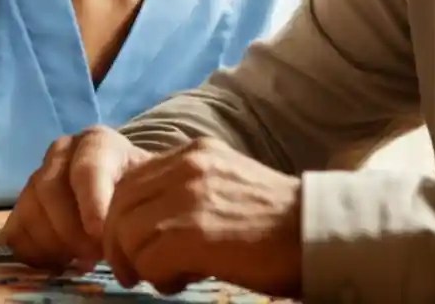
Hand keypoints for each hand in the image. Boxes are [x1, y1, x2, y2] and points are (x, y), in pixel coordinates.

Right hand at [2, 126, 152, 270]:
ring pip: (29, 211)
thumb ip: (136, 209)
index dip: (91, 202)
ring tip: (82, 263)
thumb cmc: (138, 191)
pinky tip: (59, 264)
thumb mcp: (146, 191)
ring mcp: (37, 177)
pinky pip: (15, 232)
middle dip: (71, 230)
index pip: (88, 169)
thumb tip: (126, 246)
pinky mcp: (22, 206)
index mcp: (96, 142)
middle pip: (50, 190)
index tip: (99, 233)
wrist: (123, 190)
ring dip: (53, 245)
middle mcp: (61, 153)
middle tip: (93, 258)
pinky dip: (34, 253)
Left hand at [102, 138, 302, 297]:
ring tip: (168, 276)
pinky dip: (159, 278)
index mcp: (194, 153)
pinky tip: (182, 281)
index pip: (131, 181)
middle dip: (120, 244)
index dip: (121, 217)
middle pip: (120, 206)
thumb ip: (185, 189)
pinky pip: (148, 260)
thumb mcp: (225, 183)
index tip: (131, 245)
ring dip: (140, 264)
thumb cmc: (275, 221)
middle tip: (132, 271)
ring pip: (127, 234)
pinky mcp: (193, 234)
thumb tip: (145, 221)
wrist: (315, 233)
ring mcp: (188, 198)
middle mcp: (186, 167)